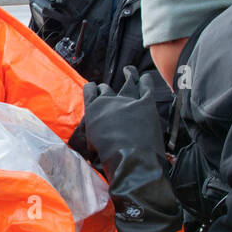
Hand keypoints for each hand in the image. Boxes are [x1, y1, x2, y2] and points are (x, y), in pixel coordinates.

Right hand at [81, 68, 180, 231]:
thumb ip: (90, 137)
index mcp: (94, 110)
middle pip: (107, 88)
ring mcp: (129, 100)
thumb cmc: (108, 158)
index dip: (92, 89)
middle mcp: (109, 101)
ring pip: (128, 80)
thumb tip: (85, 145)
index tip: (93, 88)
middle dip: (106, 89)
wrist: (131, 160)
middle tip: (108, 90)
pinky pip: (146, 86)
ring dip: (129, 74)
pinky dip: (146, 80)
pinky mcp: (147, 103)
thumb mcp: (90, 147)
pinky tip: (145, 77)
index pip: (90, 91)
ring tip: (128, 70)